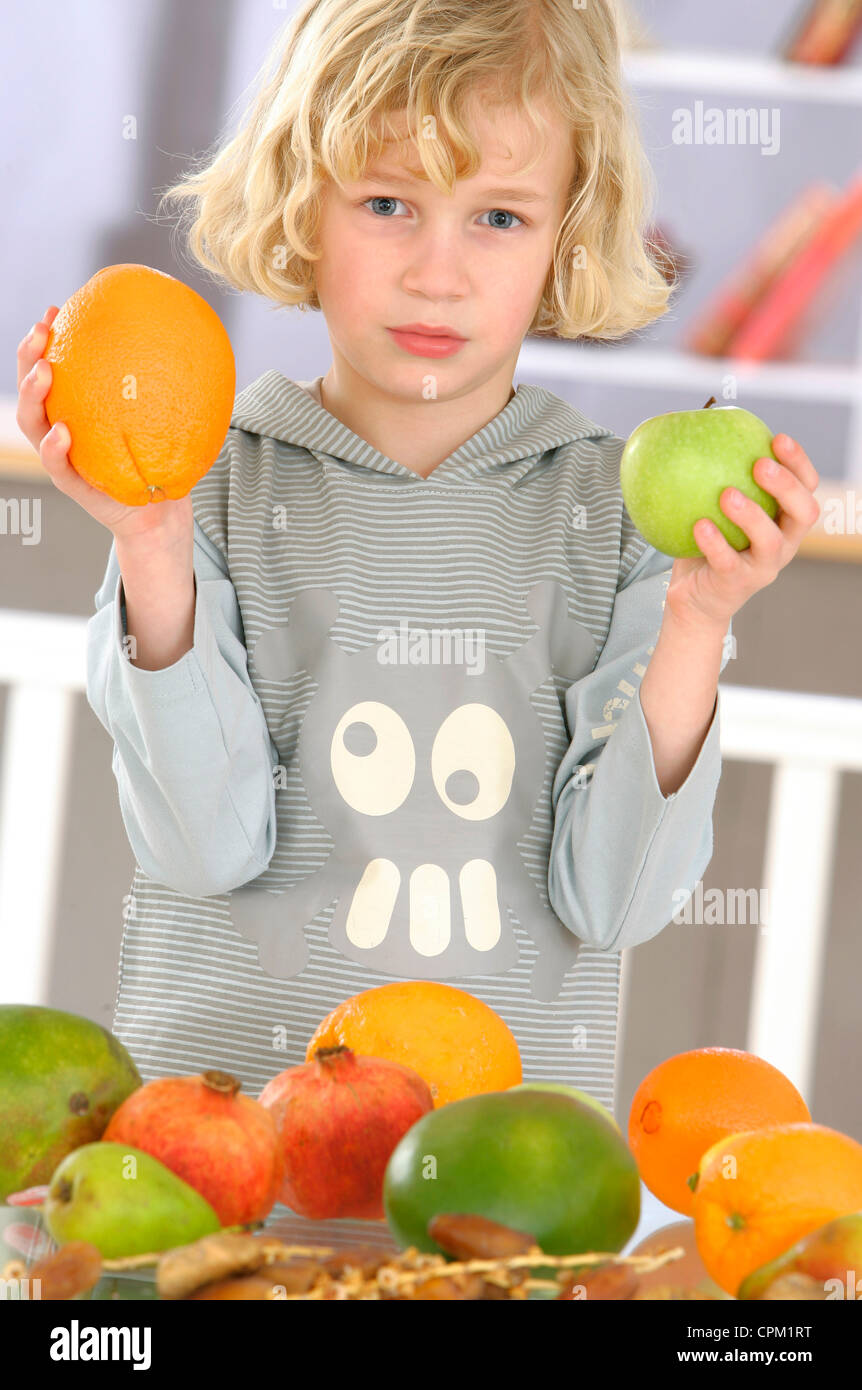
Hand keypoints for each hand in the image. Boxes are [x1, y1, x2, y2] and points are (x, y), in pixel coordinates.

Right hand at [16, 306, 192, 543]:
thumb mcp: (160, 419)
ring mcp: (62, 457)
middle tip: (42, 331)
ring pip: (32, 423)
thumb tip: (189, 335)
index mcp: (75, 409)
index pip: (51, 367)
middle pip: (32, 389)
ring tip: (44, 372)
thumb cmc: (158, 460)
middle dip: (29, 356)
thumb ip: (162, 385)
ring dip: (32, 395)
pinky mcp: (72, 485)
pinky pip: (57, 465)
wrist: (158, 512)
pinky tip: (62, 431)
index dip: (45, 339)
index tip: (54, 308)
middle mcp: (59, 428)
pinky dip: (54, 448)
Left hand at [664, 433, 820, 631]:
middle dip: (787, 486)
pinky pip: (728, 562)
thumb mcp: (713, 507)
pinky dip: (715, 543)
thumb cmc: (706, 544)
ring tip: (727, 494)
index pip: (807, 488)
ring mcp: (762, 568)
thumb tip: (684, 419)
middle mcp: (782, 544)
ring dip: (751, 515)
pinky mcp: (736, 585)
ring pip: (770, 541)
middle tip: (760, 464)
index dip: (799, 463)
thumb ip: (710, 474)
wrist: (693, 599)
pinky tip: (700, 525)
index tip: (777, 438)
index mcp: (783, 521)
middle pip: (804, 513)